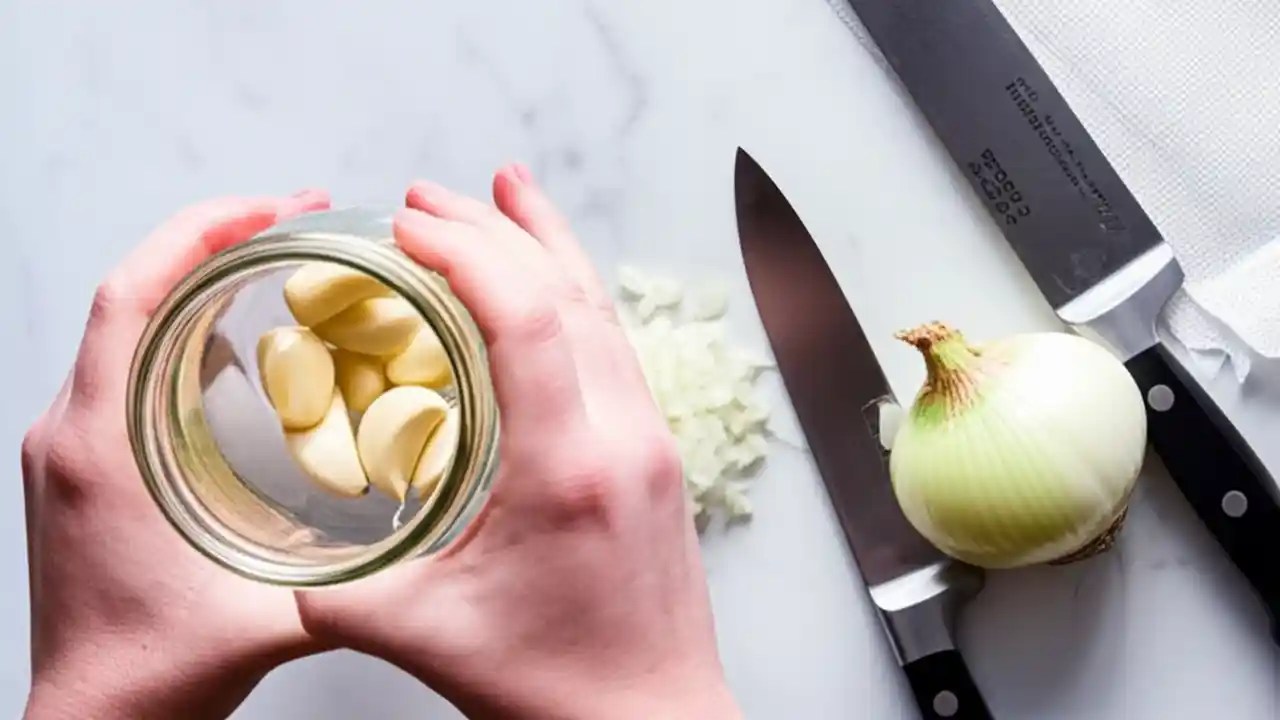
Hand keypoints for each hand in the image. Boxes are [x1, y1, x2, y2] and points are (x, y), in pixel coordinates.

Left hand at [21, 192, 331, 719]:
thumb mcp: (273, 609)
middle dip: (216, 238)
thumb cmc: (157, 670)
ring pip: (125, 325)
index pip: (135, 295)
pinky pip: (123, 364)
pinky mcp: (80, 463)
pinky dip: (180, 329)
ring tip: (276, 259)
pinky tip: (235, 337)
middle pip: (131, 291)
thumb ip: (349, 565)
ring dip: (198, 280)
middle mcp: (72, 429)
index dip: (203, 233)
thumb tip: (429, 505)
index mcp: (103, 443)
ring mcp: (70, 445)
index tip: (277, 209)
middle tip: (300, 218)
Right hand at [296, 168, 739, 719]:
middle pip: (567, 294)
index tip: (407, 223)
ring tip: (503, 194)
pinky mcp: (656, 452)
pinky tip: (552, 279)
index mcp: (568, 470)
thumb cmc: (556, 689)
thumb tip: (286, 563)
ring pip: (603, 311)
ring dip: (547, 245)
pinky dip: (576, 296)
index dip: (465, 253)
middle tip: (427, 196)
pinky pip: (615, 347)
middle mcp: (623, 438)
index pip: (527, 319)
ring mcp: (651, 441)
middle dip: (494, 229)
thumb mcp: (424, 635)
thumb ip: (340, 594)